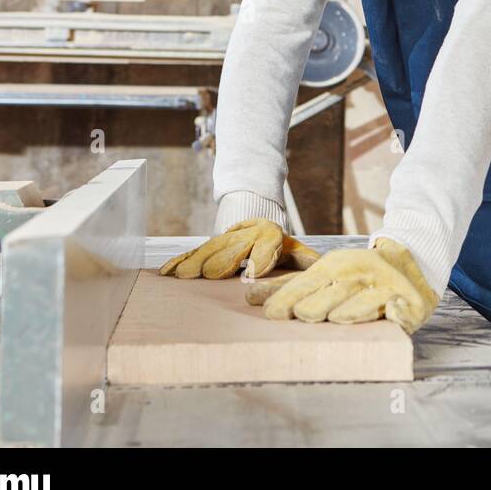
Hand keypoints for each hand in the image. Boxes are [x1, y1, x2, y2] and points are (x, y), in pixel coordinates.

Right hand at [158, 219, 319, 279]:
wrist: (258, 213)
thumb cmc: (280, 244)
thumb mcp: (296, 250)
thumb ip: (307, 261)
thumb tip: (323, 269)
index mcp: (270, 235)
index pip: (268, 243)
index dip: (261, 256)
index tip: (253, 270)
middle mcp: (246, 234)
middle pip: (234, 247)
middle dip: (223, 260)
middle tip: (211, 273)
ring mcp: (225, 238)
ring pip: (210, 249)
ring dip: (195, 262)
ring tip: (182, 276)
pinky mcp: (208, 244)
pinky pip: (193, 252)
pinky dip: (179, 261)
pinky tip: (167, 272)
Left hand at [245, 238, 438, 333]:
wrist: (410, 260)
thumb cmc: (357, 273)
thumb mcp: (324, 272)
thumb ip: (288, 287)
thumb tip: (250, 298)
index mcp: (336, 265)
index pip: (307, 283)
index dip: (288, 299)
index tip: (272, 315)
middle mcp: (359, 274)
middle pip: (331, 295)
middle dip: (316, 307)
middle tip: (305, 316)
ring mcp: (384, 289)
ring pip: (363, 303)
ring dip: (350, 311)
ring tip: (337, 318)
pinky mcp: (408, 303)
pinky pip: (401, 309)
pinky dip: (397, 311)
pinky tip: (391, 311)